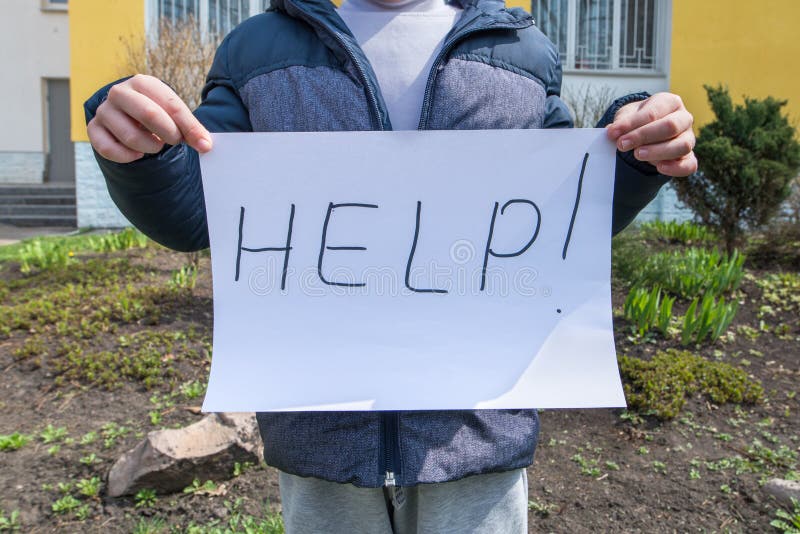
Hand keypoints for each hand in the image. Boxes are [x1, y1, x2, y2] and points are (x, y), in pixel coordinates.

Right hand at [87, 74, 211, 163]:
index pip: (171, 105)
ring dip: (150, 147)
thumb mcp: (174, 115)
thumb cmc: (156, 114)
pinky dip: (128, 156)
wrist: (125, 116)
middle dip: (169, 134)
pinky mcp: (94, 129)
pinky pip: (109, 149)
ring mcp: (104, 110)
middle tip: (175, 142)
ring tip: (155, 145)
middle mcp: (120, 92)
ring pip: (130, 136)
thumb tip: (206, 145)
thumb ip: (191, 129)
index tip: (204, 145)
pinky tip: (137, 154)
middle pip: (149, 114)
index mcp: (143, 83)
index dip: (190, 127)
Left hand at [606, 92, 697, 177]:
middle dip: (644, 136)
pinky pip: (689, 164)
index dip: (632, 123)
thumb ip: (621, 123)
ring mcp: (689, 138)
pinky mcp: (689, 157)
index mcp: (670, 102)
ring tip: (637, 154)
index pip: (653, 112)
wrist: (645, 133)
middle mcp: (683, 118)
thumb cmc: (637, 121)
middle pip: (670, 126)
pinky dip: (676, 167)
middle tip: (622, 144)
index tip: (613, 133)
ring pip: (682, 145)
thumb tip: (612, 132)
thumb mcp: (627, 116)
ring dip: (658, 151)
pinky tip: (659, 168)